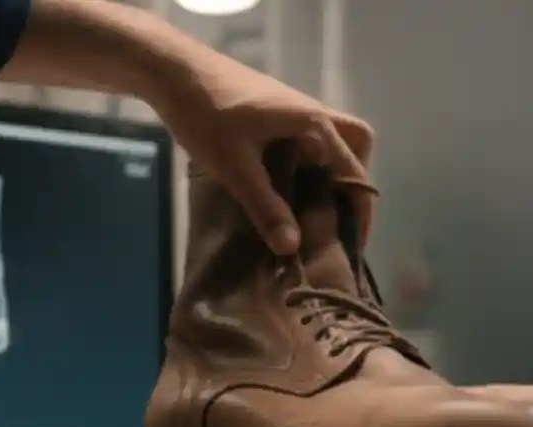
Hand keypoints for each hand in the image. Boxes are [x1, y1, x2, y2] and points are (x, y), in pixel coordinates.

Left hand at [152, 52, 374, 254]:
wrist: (173, 71)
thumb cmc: (206, 114)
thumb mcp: (235, 168)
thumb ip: (265, 208)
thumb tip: (292, 248)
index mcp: (314, 124)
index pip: (354, 169)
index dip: (359, 209)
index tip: (352, 245)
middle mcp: (312, 114)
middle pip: (354, 144)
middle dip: (351, 182)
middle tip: (333, 218)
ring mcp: (292, 111)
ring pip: (327, 143)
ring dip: (325, 175)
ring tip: (306, 213)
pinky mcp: (272, 113)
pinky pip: (303, 141)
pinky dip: (303, 166)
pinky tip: (280, 190)